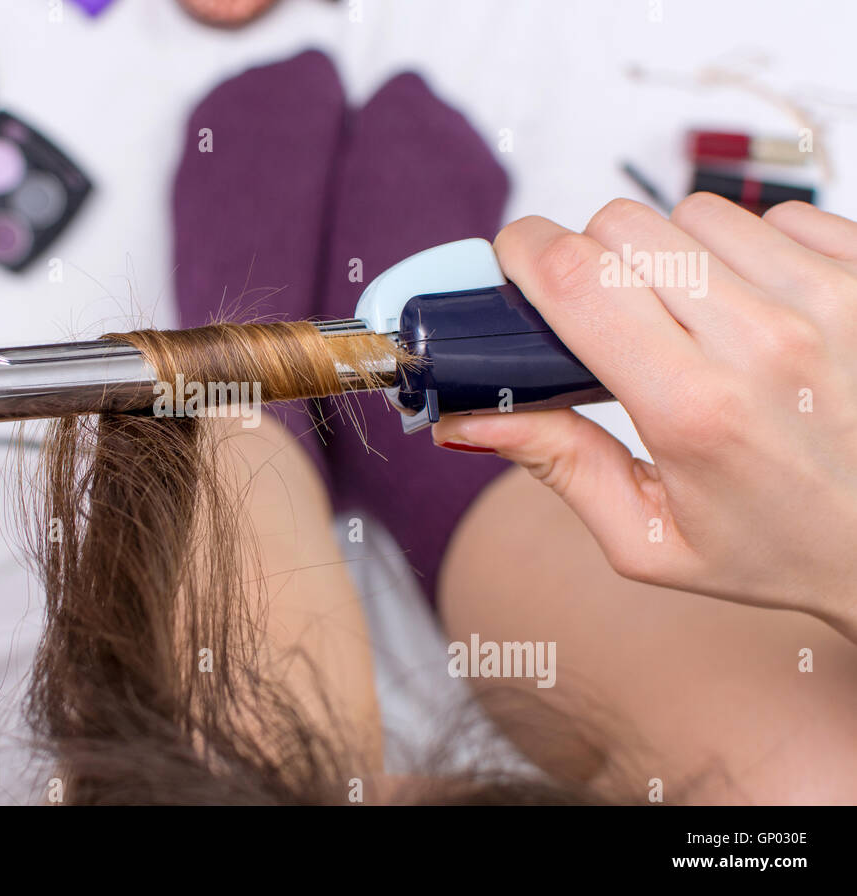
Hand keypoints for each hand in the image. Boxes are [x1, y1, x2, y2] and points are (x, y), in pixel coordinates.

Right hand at [432, 196, 856, 640]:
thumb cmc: (781, 547)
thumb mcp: (649, 538)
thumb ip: (556, 465)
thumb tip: (463, 419)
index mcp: (694, 410)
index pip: (574, 277)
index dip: (523, 252)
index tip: (514, 263)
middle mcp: (765, 341)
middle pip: (623, 225)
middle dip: (591, 255)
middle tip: (606, 311)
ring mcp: (831, 298)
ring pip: (695, 212)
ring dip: (673, 253)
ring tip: (695, 319)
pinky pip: (776, 214)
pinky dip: (750, 250)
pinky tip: (759, 309)